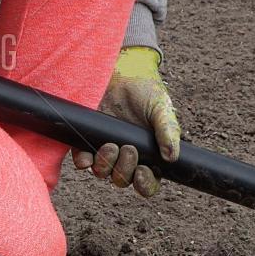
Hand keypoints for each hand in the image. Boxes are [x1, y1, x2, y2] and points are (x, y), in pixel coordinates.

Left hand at [72, 46, 180, 198]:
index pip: (147, 182)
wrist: (122, 70)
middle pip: (123, 180)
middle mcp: (126, 157)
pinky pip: (83, 160)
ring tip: (111, 145)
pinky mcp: (87, 140)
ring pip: (103, 173)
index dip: (145, 185)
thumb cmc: (145, 90)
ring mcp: (106, 150)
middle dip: (125, 169)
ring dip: (106, 165)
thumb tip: (171, 156)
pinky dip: (84, 161)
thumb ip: (168, 131)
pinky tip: (88, 154)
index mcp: (147, 155)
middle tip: (128, 148)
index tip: (142, 173)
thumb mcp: (161, 108)